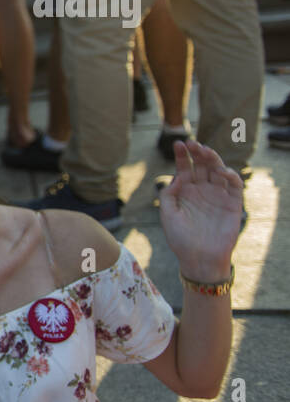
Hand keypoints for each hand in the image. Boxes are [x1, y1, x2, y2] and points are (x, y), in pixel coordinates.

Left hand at [159, 140, 243, 280]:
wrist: (199, 258)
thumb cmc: (180, 238)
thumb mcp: (168, 215)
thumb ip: (169, 194)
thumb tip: (176, 177)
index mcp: (186, 191)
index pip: (185, 168)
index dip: (182, 156)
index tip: (178, 144)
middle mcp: (202, 190)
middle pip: (202, 165)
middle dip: (198, 153)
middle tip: (193, 143)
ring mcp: (217, 195)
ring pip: (218, 170)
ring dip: (213, 159)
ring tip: (205, 151)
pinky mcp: (232, 203)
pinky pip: (233, 185)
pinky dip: (229, 175)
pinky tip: (220, 171)